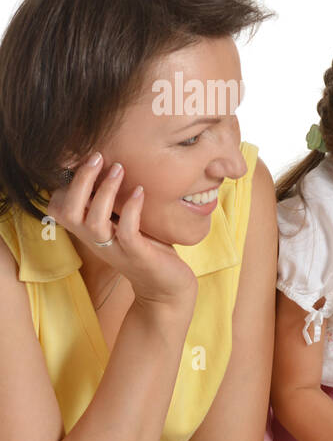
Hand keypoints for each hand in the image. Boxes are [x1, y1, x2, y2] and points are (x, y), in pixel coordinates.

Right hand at [46, 151, 197, 307]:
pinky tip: (139, 191)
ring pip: (93, 222)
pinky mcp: (137, 255)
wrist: (166, 285)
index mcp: (88, 230)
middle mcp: (95, 240)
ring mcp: (114, 249)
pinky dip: (131, 209)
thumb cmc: (146, 247)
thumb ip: (112, 202)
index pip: (58, 206)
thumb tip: (110, 163)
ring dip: (104, 192)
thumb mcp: (123, 221)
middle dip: (79, 181)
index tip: (82, 158)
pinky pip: (127, 232)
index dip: (63, 183)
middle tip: (97, 156)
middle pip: (68, 211)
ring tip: (119, 169)